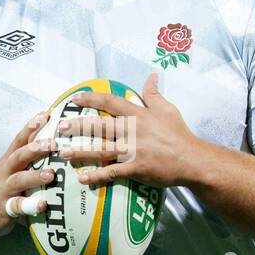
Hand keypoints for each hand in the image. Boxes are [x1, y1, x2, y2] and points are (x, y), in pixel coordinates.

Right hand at [0, 111, 58, 238]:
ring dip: (34, 176)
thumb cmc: (2, 191)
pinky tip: (43, 205)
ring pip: (17, 179)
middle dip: (35, 147)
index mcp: (8, 162)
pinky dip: (30, 205)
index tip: (46, 115)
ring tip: (51, 174)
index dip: (31, 127)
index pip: (19, 140)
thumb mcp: (11, 171)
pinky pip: (17, 207)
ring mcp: (3, 190)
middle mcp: (4, 173)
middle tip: (53, 143)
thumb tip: (53, 146)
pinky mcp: (4, 209)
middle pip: (18, 156)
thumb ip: (28, 161)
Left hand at [58, 73, 203, 187]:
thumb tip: (152, 75)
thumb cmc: (179, 134)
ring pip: (101, 150)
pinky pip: (112, 172)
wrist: (192, 159)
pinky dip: (97, 176)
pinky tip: (83, 179)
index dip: (91, 98)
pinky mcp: (136, 168)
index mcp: (138, 115)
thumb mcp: (168, 109)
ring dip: (80, 152)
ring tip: (63, 153)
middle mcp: (132, 131)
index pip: (110, 102)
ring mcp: (133, 150)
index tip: (75, 98)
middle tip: (61, 127)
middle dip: (78, 126)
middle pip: (100, 126)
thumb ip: (154, 94)